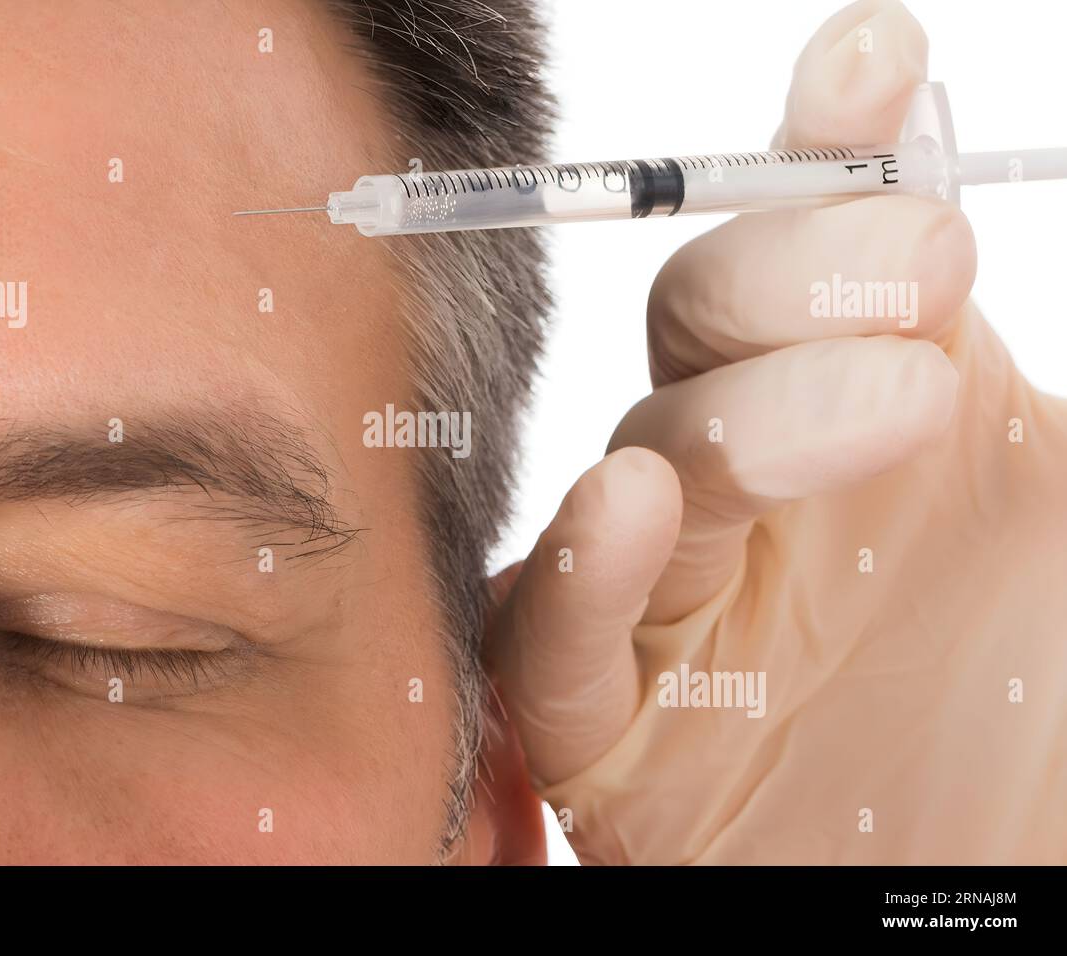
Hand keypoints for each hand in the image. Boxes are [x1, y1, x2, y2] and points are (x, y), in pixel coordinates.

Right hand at [487, 0, 1065, 863]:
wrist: (1010, 886)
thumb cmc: (1062, 707)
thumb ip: (1022, 382)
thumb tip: (958, 164)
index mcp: (867, 408)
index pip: (811, 251)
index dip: (825, 154)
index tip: (871, 67)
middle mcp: (758, 487)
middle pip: (697, 335)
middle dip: (791, 275)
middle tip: (926, 265)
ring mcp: (678, 602)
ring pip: (643, 468)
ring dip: (738, 421)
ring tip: (895, 402)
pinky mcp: (611, 730)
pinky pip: (560, 640)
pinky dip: (588, 573)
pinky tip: (632, 509)